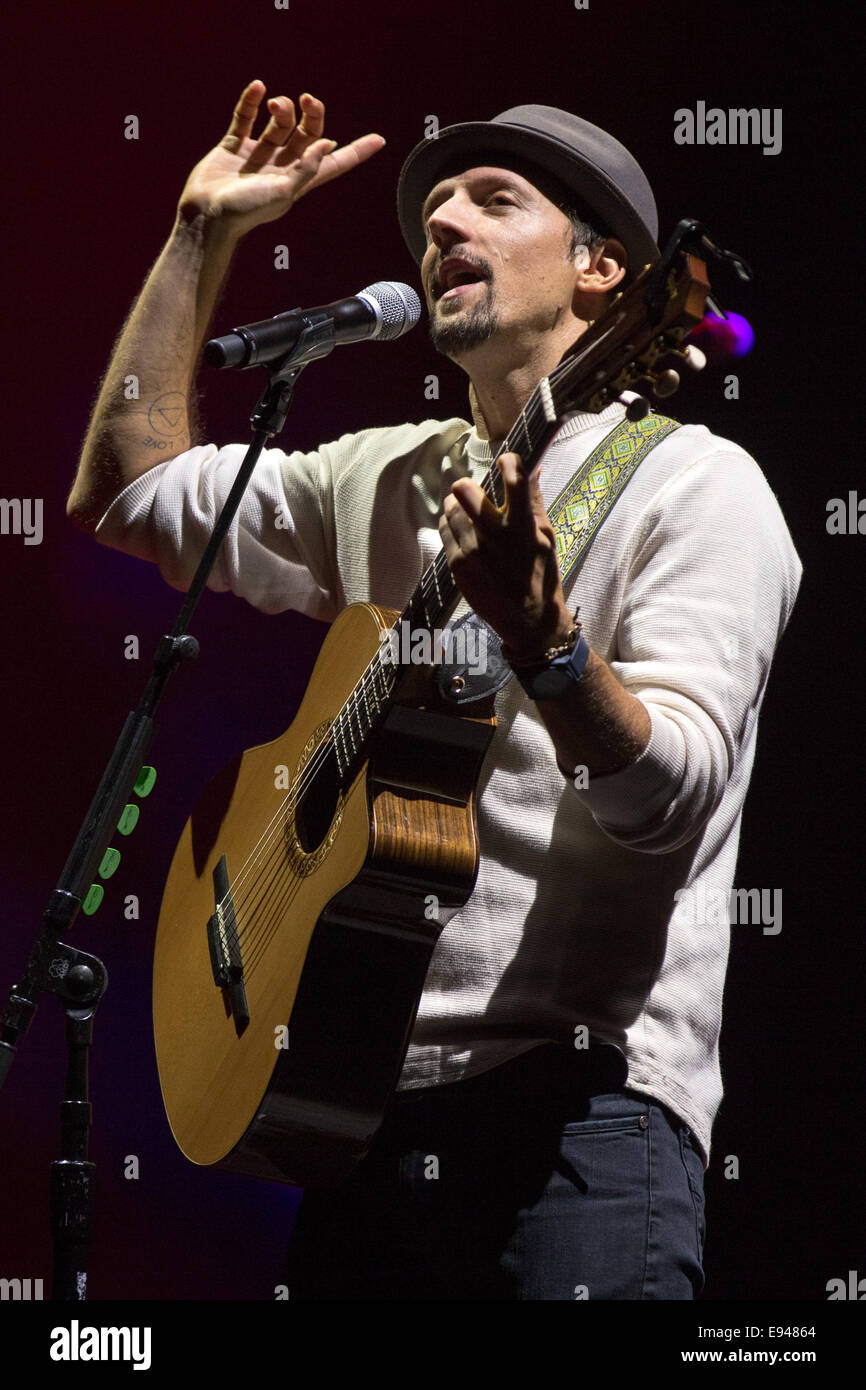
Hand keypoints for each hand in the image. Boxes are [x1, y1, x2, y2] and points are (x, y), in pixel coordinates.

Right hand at [176, 80, 384, 237]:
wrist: (207, 216)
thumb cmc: (246, 211)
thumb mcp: (283, 193)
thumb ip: (307, 169)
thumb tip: (329, 142)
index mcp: (300, 179)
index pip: (336, 162)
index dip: (357, 151)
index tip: (379, 140)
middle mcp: (283, 165)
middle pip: (308, 133)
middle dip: (312, 114)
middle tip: (307, 100)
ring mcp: (258, 154)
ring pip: (278, 122)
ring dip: (281, 107)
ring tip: (275, 101)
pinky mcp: (234, 147)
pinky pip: (246, 118)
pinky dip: (251, 101)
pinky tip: (257, 87)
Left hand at [438, 451, 573, 656]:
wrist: (527, 619)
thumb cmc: (540, 574)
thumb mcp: (546, 538)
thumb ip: (535, 500)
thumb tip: (534, 467)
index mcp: (523, 526)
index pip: (515, 480)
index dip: (509, 462)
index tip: (506, 460)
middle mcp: (495, 536)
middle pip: (466, 490)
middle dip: (467, 486)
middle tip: (472, 491)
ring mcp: (473, 550)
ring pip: (451, 509)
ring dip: (457, 504)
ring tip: (466, 512)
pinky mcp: (458, 564)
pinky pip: (445, 530)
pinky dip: (451, 525)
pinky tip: (462, 531)